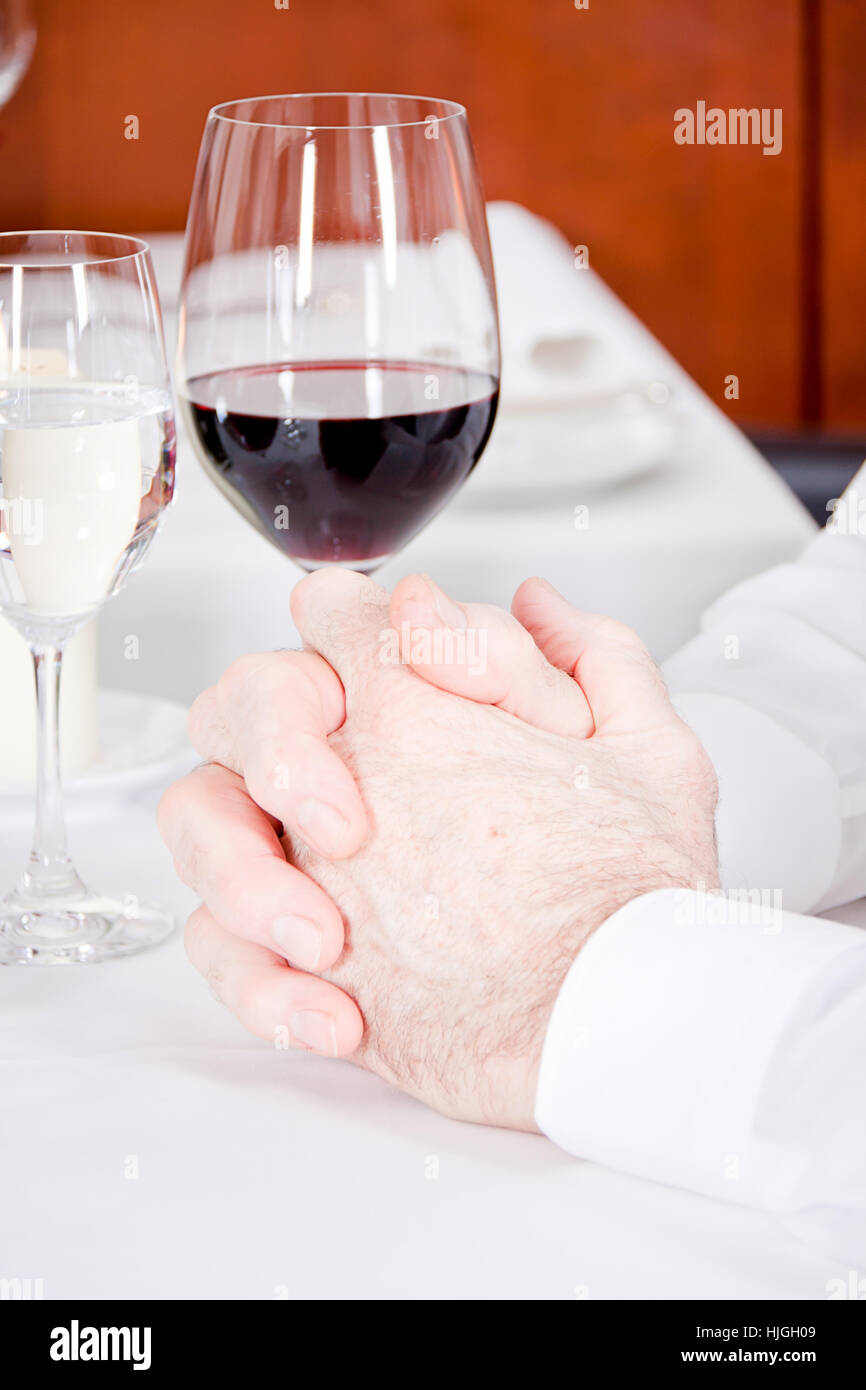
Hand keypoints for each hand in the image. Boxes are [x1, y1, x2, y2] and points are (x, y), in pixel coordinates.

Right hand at [158, 572, 718, 1130]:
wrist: (622, 1017)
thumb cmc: (627, 886)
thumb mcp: (643, 763)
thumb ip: (590, 663)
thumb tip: (533, 599)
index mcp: (410, 707)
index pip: (333, 623)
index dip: (344, 638)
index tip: (404, 690)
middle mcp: (341, 766)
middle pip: (236, 709)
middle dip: (278, 753)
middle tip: (347, 829)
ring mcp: (302, 855)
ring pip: (198, 822)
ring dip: (244, 880)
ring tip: (328, 943)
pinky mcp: (290, 949)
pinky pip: (221, 950)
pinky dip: (263, 987)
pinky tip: (341, 1019)